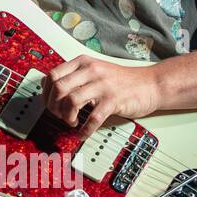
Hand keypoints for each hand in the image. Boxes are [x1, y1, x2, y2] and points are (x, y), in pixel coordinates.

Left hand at [43, 56, 161, 138]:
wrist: (150, 84)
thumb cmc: (121, 80)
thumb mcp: (94, 70)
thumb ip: (73, 76)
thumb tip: (48, 86)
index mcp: (83, 62)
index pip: (52, 75)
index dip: (46, 93)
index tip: (48, 104)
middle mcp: (91, 71)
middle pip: (58, 88)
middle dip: (53, 106)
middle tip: (58, 115)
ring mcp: (102, 85)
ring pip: (71, 101)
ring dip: (66, 117)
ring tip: (72, 122)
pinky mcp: (113, 100)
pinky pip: (92, 118)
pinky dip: (85, 129)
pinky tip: (83, 133)